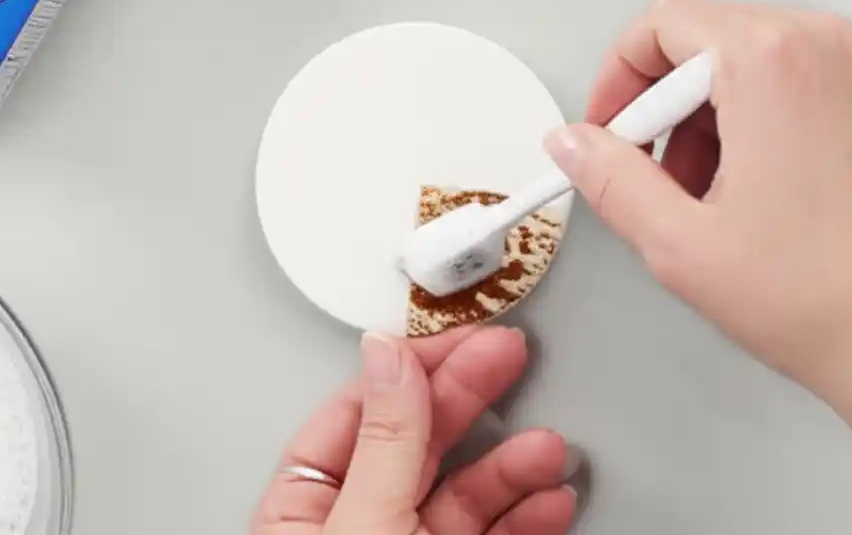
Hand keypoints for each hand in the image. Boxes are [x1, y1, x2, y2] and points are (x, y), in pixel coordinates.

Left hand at [251, 327, 579, 534]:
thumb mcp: (364, 527)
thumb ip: (384, 444)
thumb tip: (387, 357)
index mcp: (302, 511)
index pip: (357, 414)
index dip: (409, 369)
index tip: (456, 335)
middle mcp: (353, 526)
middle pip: (418, 443)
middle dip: (471, 400)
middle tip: (509, 354)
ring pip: (463, 492)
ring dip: (512, 464)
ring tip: (546, 446)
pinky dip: (526, 516)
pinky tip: (548, 498)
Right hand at [545, 0, 851, 386]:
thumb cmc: (816, 295)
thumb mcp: (677, 242)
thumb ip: (608, 178)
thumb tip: (572, 142)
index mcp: (770, 61)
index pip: (664, 22)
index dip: (619, 78)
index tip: (611, 134)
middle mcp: (824, 45)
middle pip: (707, 37)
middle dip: (665, 106)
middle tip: (657, 179)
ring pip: (750, 60)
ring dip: (710, 116)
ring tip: (710, 197)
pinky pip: (797, 79)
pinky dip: (759, 118)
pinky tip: (755, 190)